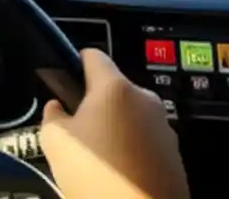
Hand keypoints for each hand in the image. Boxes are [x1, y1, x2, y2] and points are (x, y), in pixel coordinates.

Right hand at [40, 49, 188, 198]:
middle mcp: (145, 99)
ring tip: (100, 159)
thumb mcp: (55, 142)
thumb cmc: (94, 172)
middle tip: (78, 133)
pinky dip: (132, 150)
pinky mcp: (175, 152)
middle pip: (113, 90)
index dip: (75, 64)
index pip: (93, 55)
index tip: (64, 84)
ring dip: (115, 129)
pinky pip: (146, 140)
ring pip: (130, 116)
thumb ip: (53, 114)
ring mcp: (164, 126)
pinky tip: (120, 173)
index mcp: (115, 87)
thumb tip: (59, 107)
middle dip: (95, 105)